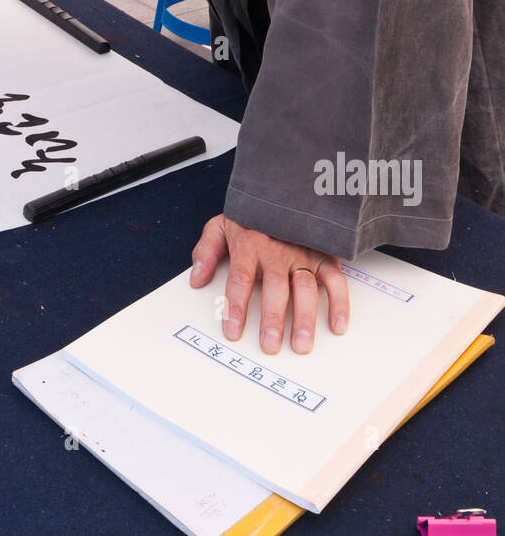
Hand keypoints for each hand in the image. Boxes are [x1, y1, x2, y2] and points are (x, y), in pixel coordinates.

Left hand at [190, 214, 348, 354]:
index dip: (236, 307)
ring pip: (305, 288)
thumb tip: (196, 280)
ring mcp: (302, 254)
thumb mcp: (221, 225)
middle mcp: (277, 252)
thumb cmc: (251, 215)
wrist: (284, 189)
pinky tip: (337, 326)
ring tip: (301, 344)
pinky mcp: (324, 256)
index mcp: (249, 245)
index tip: (233, 332)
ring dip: (305, 318)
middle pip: (275, 289)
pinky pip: (335, 281)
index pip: (240, 280)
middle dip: (273, 319)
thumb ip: (206, 251)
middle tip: (270, 345)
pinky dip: (339, 303)